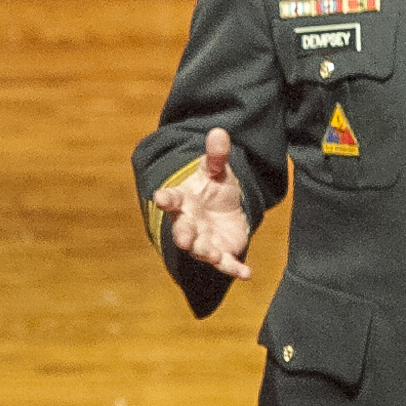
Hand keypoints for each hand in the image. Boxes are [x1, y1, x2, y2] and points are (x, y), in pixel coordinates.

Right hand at [155, 126, 254, 279]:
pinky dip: (235, 269)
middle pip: (182, 231)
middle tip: (183, 240)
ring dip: (205, 253)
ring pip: (201, 250)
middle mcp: (189, 223)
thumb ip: (217, 156)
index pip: (171, 199)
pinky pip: (227, 263)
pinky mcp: (221, 252)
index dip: (165, 198)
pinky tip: (246, 273)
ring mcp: (203, 240)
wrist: (226, 209)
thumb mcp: (216, 169)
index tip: (158, 197)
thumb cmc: (213, 188)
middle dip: (182, 235)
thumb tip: (219, 132)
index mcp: (183, 201)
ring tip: (211, 254)